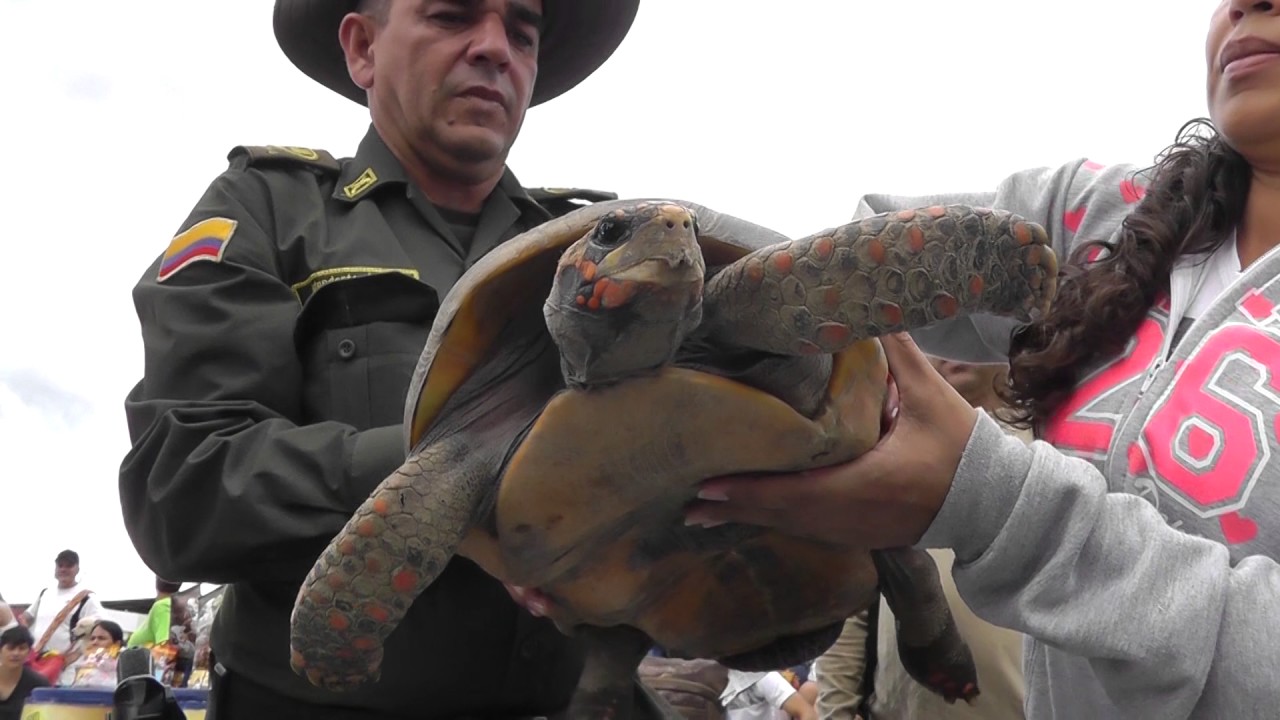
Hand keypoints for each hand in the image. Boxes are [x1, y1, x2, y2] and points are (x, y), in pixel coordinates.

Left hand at [684, 333, 979, 547]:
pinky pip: (810, 530)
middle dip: (735, 509)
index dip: (748, 492)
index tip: (708, 487)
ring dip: (751, 518)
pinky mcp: (863, 535)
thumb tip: (873, 310)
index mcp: (861, 484)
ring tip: (706, 511)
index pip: (792, 492)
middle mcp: (850, 516)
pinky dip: (779, 520)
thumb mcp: (927, 397)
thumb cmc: (962, 450)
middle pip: (781, 516)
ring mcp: (856, 531)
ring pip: (792, 527)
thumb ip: (898, 354)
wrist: (998, 504)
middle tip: (689, 503)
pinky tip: (757, 513)